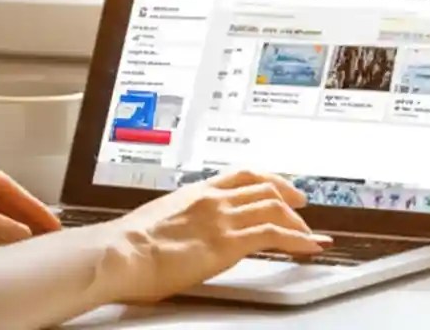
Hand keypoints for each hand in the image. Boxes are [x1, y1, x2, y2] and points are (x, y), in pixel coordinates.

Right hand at [101, 169, 330, 303]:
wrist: (120, 253)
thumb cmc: (128, 245)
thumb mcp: (157, 223)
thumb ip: (178, 223)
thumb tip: (180, 235)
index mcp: (195, 192)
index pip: (241, 175)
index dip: (268, 179)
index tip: (281, 187)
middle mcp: (213, 199)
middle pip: (264, 188)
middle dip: (289, 197)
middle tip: (303, 208)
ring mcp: (222, 219)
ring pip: (275, 207)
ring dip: (298, 222)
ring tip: (309, 234)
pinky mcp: (229, 242)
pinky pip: (275, 234)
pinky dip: (298, 239)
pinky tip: (309, 246)